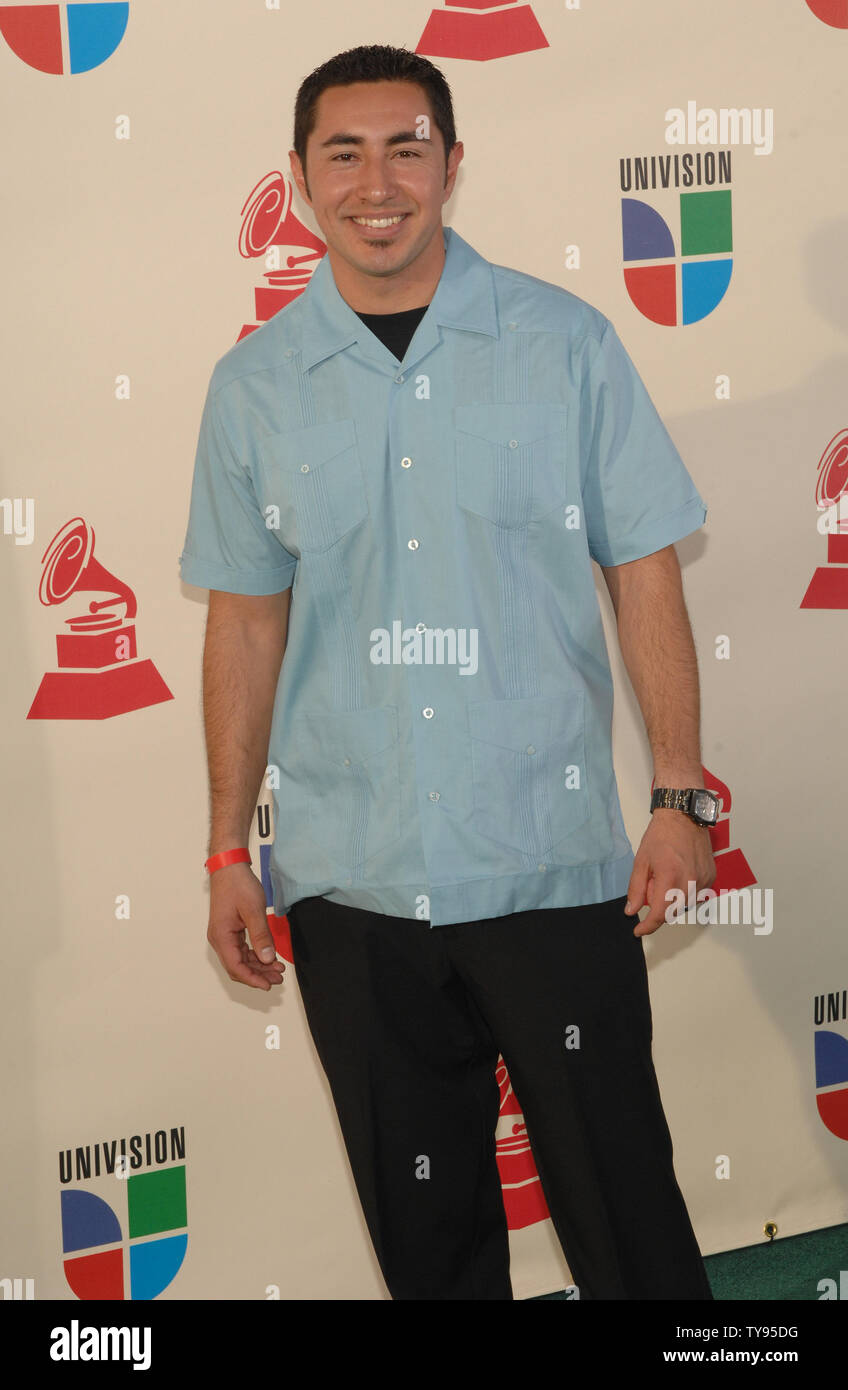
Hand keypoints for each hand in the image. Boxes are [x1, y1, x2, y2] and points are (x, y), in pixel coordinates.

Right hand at [207, 863, 285, 990]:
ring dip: (258, 966)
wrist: (230, 867)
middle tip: (279, 978)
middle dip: (258, 975)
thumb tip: (267, 959)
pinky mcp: (230, 930)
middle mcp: (219, 939)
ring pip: (241, 959)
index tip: (268, 985)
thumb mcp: (254, 910)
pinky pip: (242, 950)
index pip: (235, 967)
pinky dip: (256, 955)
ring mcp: (224, 935)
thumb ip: (261, 936)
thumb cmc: (238, 885)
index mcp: (221, 936)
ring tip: (278, 970)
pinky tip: (270, 957)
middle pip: (238, 966)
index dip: (252, 979)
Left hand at [624, 810, 715, 936]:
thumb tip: (631, 911)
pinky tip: (679, 873)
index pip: (660, 914)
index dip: (648, 926)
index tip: (639, 930)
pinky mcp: (711, 878)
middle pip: (673, 912)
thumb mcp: (641, 861)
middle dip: (659, 905)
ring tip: (667, 874)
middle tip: (653, 883)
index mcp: (671, 877)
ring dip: (672, 898)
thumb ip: (636, 889)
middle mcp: (691, 882)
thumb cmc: (661, 835)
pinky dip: (684, 891)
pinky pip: (696, 895)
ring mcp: (704, 880)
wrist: (684, 817)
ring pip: (684, 905)